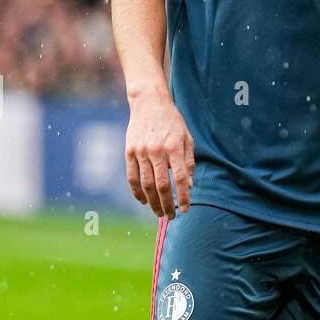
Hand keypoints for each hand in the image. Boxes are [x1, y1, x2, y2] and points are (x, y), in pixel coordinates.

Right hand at [124, 88, 194, 218]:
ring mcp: (141, 151)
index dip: (184, 196)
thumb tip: (190, 186)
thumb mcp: (187, 138)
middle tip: (171, 216)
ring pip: (146, 184)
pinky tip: (143, 201)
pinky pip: (132, 177)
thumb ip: (189, 162)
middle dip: (167, 204)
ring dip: (153, 202)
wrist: (149, 103)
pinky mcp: (129, 152)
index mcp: (174, 147)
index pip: (180, 178)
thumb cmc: (172, 122)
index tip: (186, 209)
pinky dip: (137, 192)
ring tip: (159, 212)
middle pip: (162, 185)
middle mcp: (157, 151)